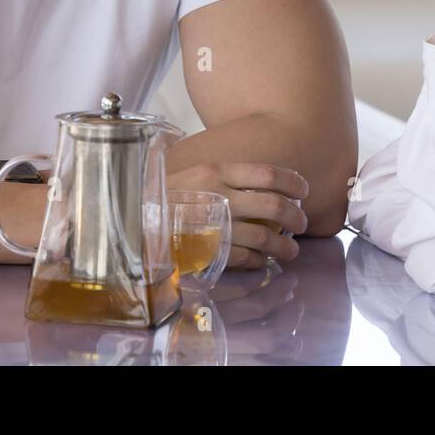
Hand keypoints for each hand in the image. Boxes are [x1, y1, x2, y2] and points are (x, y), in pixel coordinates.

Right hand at [167, 162, 308, 269]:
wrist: (131, 221)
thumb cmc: (162, 197)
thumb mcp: (190, 173)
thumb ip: (219, 174)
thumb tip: (252, 176)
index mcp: (217, 171)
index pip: (269, 174)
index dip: (294, 183)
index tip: (303, 191)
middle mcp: (220, 196)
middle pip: (275, 206)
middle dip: (296, 217)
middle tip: (302, 223)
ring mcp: (216, 226)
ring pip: (265, 237)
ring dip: (284, 246)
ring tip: (291, 251)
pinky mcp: (210, 251)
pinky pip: (247, 258)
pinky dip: (260, 261)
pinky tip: (263, 262)